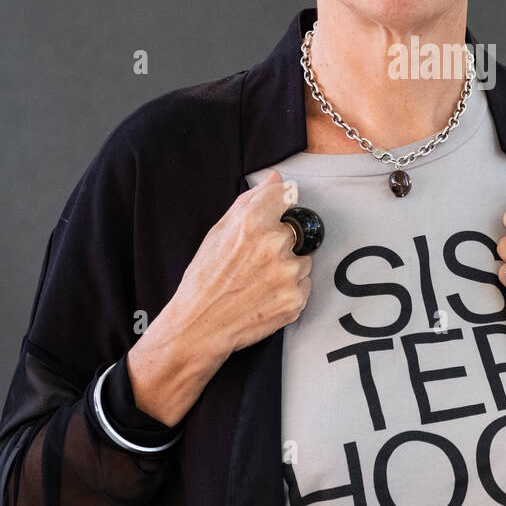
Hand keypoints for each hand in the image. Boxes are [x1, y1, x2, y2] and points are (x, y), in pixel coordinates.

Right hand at [162, 169, 313, 364]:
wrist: (200, 326)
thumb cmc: (204, 278)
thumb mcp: (218, 232)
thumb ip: (250, 201)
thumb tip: (275, 179)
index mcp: (253, 222)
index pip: (285, 194)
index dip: (277, 206)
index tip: (274, 216)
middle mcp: (275, 244)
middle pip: (296, 231)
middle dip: (281, 242)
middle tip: (256, 261)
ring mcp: (288, 273)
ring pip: (303, 259)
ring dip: (288, 267)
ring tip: (260, 281)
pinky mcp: (296, 299)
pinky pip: (304, 284)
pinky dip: (290, 289)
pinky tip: (266, 295)